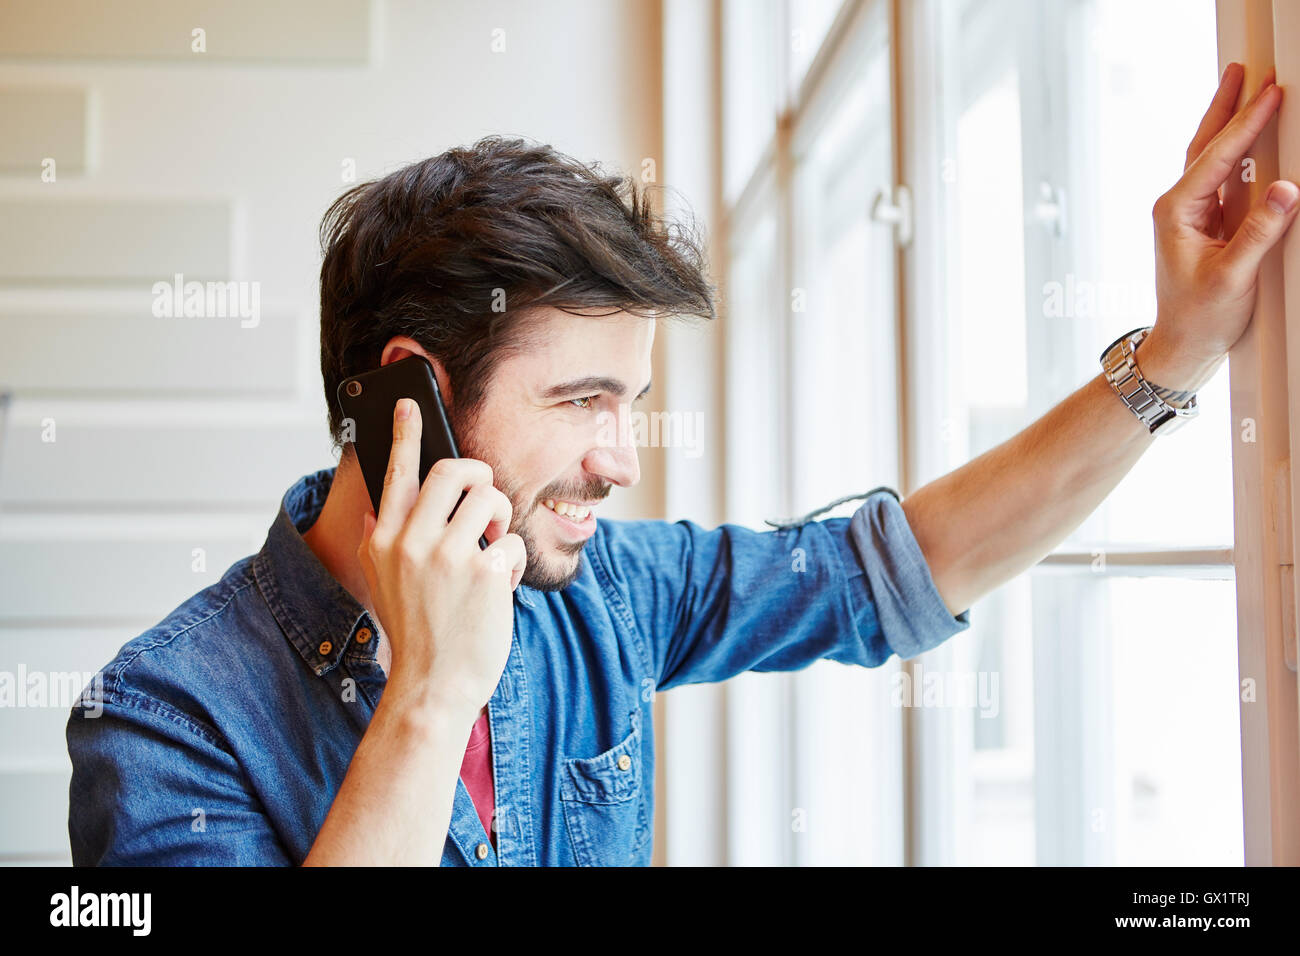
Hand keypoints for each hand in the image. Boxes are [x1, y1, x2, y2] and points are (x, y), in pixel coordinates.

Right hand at [356, 397, 526, 720]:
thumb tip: (373, 508)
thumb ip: (380, 542)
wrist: (432, 686)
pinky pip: (509, 544)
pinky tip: (496, 591)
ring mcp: (448, 555)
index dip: (406, 433)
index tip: (411, 404)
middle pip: (453, 471)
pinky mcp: (483, 573)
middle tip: (485, 499)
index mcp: (385, 540)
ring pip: (489, 499)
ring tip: (491, 548)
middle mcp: (411, 541)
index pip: (396, 473)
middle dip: (479, 475)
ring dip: (499, 520)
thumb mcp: (383, 585)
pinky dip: (509, 565)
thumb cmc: (417, 634)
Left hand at [1145, 62, 1299, 389]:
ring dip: (1228, 122)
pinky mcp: (1202, 223)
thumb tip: (1286, 189)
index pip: (1217, 157)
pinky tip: (1245, 136)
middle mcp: (1177, 206)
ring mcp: (1188, 213)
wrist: (1181, 345)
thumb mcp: (1233, 277)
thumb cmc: (1199, 316)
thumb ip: (1259, 233)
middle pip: (1205, 145)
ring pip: (1211, 157)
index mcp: (1177, 212)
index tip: (1271, 93)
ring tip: (1243, 87)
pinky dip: (1234, 150)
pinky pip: (1221, 176)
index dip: (1246, 122)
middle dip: (1226, 106)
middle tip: (1245, 70)